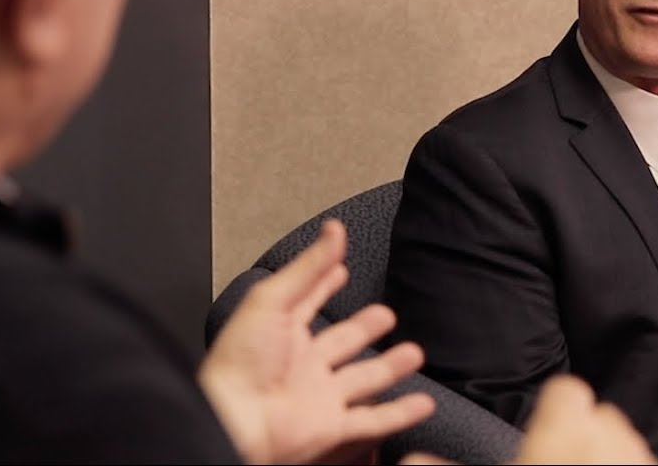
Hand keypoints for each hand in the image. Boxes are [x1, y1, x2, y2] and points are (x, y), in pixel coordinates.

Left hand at [199, 219, 434, 463]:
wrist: (234, 420)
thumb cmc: (240, 362)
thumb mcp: (274, 300)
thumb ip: (308, 268)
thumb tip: (334, 231)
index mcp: (282, 331)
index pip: (308, 301)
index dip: (324, 283)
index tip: (339, 268)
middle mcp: (303, 364)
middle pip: (343, 341)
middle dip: (364, 327)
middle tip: (385, 315)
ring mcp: (319, 396)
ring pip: (364, 378)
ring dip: (390, 367)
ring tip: (414, 353)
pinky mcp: (332, 425)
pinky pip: (372, 419)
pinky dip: (400, 412)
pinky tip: (422, 403)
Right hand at [399, 374, 656, 465]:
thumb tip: (409, 460)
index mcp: (562, 434)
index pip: (566, 392)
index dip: (553, 408)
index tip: (539, 427)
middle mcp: (608, 442)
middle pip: (600, 417)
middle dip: (582, 434)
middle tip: (556, 459)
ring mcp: (638, 462)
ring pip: (626, 446)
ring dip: (608, 457)